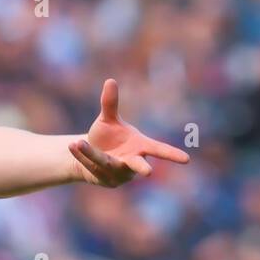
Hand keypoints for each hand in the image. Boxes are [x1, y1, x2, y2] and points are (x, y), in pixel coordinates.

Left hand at [68, 79, 189, 187]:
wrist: (90, 154)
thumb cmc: (108, 137)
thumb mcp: (108, 119)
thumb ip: (110, 103)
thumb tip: (110, 80)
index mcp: (140, 147)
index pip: (159, 150)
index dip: (172, 154)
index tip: (187, 159)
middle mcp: (131, 163)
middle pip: (138, 166)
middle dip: (142, 168)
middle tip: (148, 172)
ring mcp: (118, 174)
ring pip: (105, 163)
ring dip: (92, 153)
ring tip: (78, 143)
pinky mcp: (103, 179)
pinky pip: (92, 166)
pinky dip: (82, 155)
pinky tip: (73, 145)